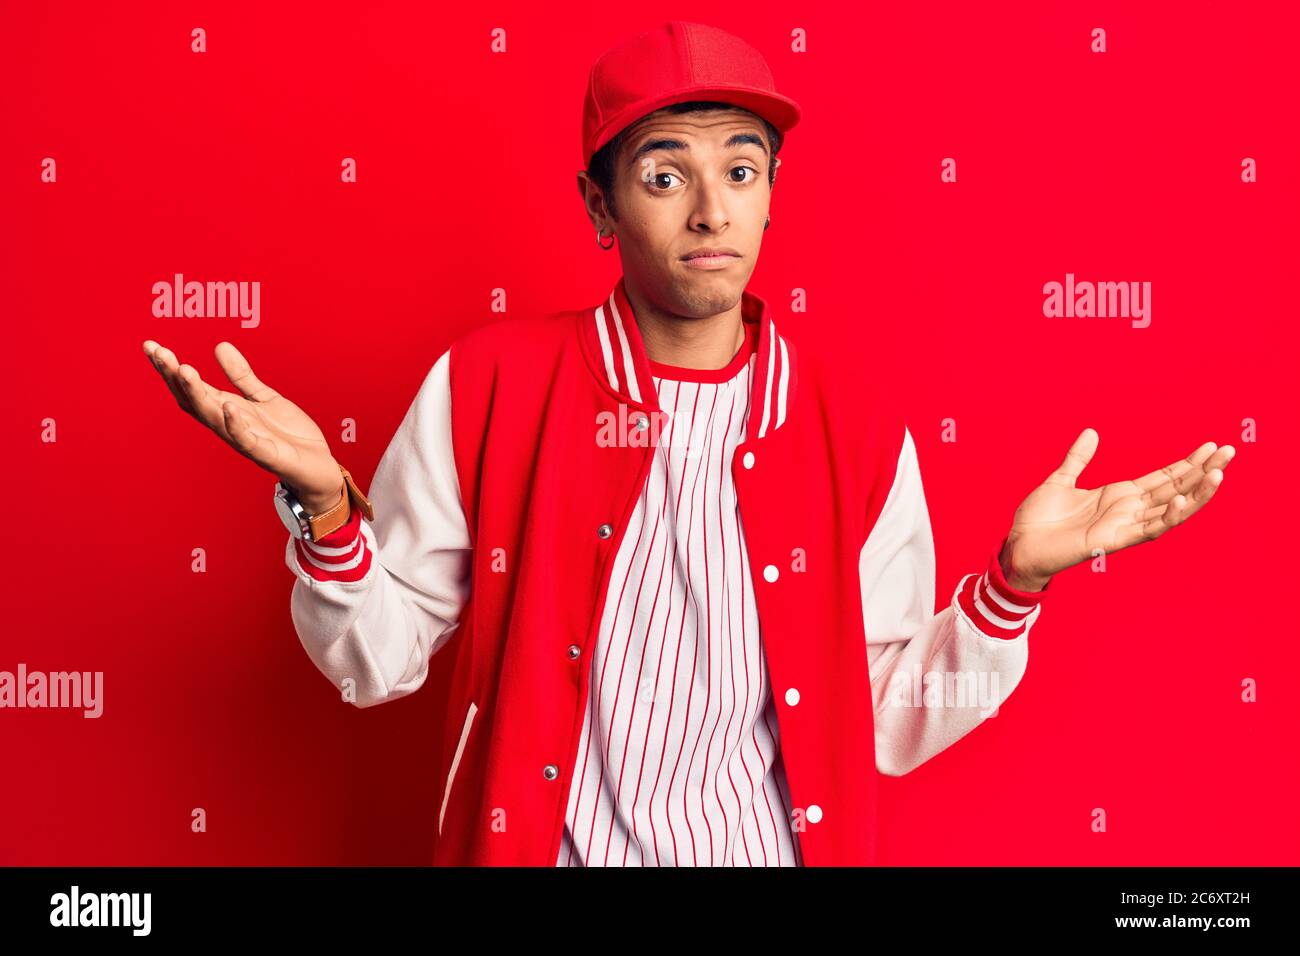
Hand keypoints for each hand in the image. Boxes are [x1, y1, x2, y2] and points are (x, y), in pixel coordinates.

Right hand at [142, 339, 343, 511]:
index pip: (192, 389)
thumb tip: (219, 345)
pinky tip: (229, 406)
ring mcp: (245, 440)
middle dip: (175, 377)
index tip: (152, 346)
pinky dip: (235, 424)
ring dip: (198, 394)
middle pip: (194, 401)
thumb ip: (242, 376)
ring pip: (214, 418)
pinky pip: (246, 440)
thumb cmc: (288, 435)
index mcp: (227, 410)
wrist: (318, 467)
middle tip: (159, 352)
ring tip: (185, 370)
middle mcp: (229, 425)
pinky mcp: (266, 454)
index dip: (171, 369)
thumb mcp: (264, 398)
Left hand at [1000, 428, 1234, 588]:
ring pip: (1170, 510)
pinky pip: (1147, 530)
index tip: (1211, 446)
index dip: (1187, 463)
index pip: (1163, 478)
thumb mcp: (1061, 481)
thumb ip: (1078, 459)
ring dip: (1196, 494)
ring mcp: (1124, 526)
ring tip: (1219, 473)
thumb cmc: (1038, 521)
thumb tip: (1092, 433)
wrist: (1019, 546)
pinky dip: (1165, 517)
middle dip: (1203, 472)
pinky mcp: (1114, 541)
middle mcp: (1128, 511)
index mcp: (1118, 496)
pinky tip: (1179, 501)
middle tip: (1230, 451)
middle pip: (1175, 489)